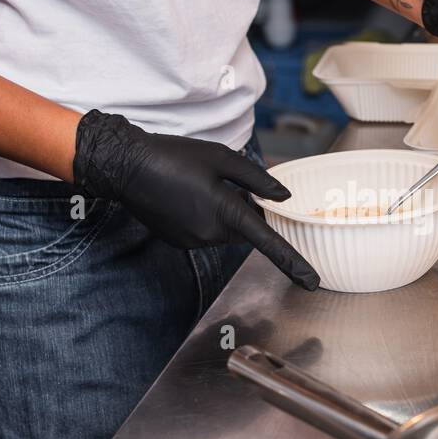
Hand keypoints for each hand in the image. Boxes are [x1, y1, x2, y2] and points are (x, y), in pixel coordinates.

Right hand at [73, 110, 319, 289]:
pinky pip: (207, 232)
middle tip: (225, 183)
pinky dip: (207, 217)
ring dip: (224, 213)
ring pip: (226, 231)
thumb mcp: (221, 157)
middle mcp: (211, 234)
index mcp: (226, 212)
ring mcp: (194, 241)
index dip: (293, 262)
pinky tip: (187, 196)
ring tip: (200, 186)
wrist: (126, 167)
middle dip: (245, 211)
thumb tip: (283, 198)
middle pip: (246, 230)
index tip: (311, 282)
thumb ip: (257, 179)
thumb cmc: (174, 157)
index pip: (268, 242)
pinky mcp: (181, 241)